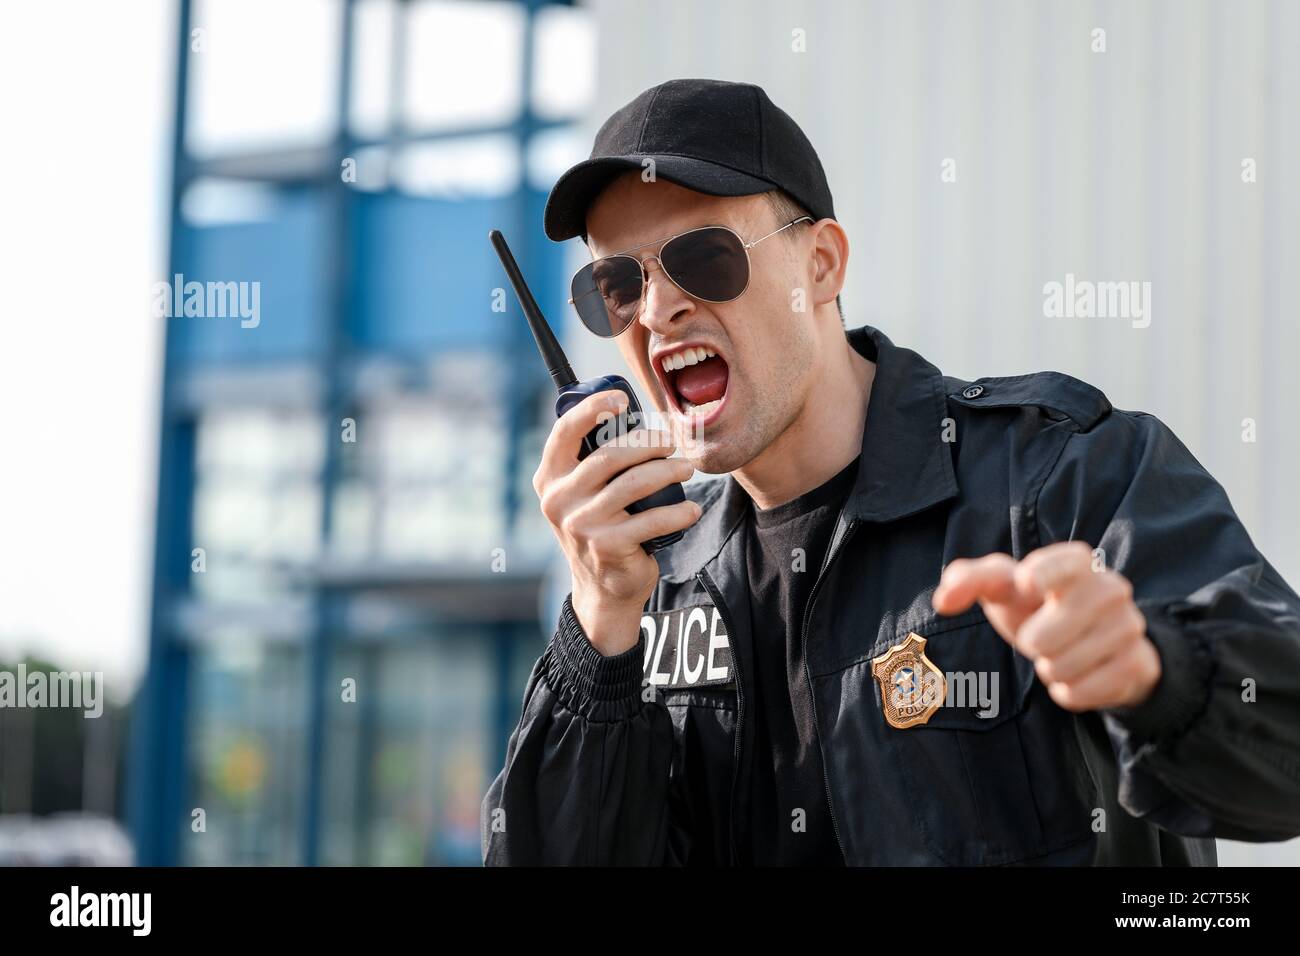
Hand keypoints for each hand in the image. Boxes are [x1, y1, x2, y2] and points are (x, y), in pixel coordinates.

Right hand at [533, 389, 701, 655]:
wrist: (602, 589)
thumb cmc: (600, 528)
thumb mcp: (581, 494)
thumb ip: (590, 461)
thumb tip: (628, 417)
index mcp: (550, 478)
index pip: (565, 432)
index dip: (592, 409)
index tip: (621, 400)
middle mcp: (559, 500)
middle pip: (610, 455)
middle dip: (648, 442)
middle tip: (672, 442)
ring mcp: (582, 525)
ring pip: (635, 483)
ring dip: (670, 471)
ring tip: (688, 469)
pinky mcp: (607, 546)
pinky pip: (652, 519)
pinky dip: (679, 512)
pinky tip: (691, 509)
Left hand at [931, 541, 1160, 711]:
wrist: (1097, 642)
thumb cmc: (1035, 605)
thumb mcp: (1003, 587)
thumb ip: (969, 581)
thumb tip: (943, 600)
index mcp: (1077, 561)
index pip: (1066, 562)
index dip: (1044, 574)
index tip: (1026, 584)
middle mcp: (1110, 588)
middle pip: (1044, 637)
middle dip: (1031, 644)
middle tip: (1041, 637)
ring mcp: (1129, 627)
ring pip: (1062, 668)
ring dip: (1051, 668)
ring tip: (1062, 652)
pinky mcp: (1139, 665)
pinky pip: (1082, 692)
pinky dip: (1069, 690)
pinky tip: (1080, 672)